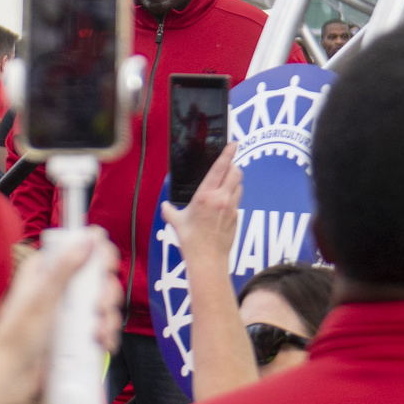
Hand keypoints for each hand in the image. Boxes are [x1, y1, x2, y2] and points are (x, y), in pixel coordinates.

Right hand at [162, 147, 240, 272]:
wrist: (207, 259)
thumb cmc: (191, 241)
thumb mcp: (177, 223)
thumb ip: (170, 211)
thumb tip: (164, 206)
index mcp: (205, 195)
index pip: (220, 168)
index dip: (228, 153)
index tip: (233, 143)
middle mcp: (221, 198)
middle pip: (236, 172)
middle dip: (233, 167)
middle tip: (226, 168)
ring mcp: (231, 207)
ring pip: (239, 185)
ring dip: (234, 182)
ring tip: (223, 187)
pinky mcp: (236, 216)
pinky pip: (237, 201)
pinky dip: (232, 198)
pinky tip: (222, 206)